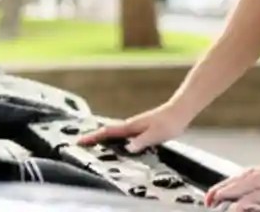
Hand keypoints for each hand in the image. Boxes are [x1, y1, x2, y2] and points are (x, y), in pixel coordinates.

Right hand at [75, 101, 191, 153]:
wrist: (180, 110)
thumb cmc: (170, 121)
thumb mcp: (156, 134)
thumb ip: (142, 141)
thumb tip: (128, 149)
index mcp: (131, 127)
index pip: (107, 132)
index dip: (92, 137)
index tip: (79, 140)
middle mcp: (130, 126)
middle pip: (107, 132)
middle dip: (93, 137)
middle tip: (81, 144)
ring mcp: (135, 127)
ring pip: (114, 133)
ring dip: (103, 138)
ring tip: (94, 145)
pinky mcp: (141, 129)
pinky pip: (123, 135)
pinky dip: (114, 139)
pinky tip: (118, 145)